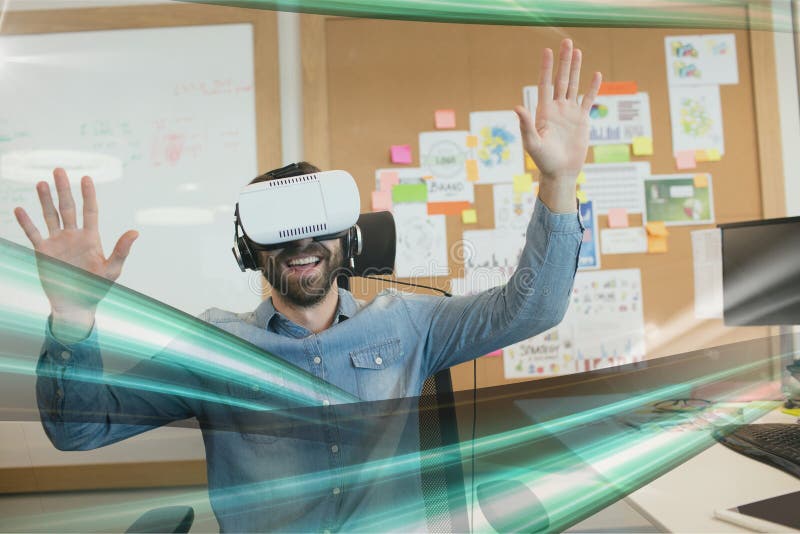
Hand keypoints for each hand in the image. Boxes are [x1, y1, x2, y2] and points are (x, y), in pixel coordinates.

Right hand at [13, 168, 137, 336]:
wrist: (76, 304)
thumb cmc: (97, 287)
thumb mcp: (112, 269)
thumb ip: (122, 250)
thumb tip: (136, 232)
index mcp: (91, 238)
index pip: (90, 211)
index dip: (88, 195)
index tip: (86, 178)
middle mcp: (74, 236)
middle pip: (68, 208)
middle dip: (64, 189)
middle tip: (59, 170)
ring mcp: (57, 242)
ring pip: (51, 216)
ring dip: (45, 200)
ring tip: (41, 183)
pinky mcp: (43, 251)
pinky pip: (33, 233)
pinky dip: (26, 222)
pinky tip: (20, 209)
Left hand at [515, 39, 601, 209]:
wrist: (560, 172)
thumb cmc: (543, 160)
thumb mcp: (532, 142)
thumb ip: (526, 124)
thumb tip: (517, 107)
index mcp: (543, 111)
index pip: (545, 84)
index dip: (546, 68)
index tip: (547, 51)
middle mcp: (556, 109)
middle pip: (561, 80)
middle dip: (563, 61)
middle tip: (566, 42)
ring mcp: (569, 113)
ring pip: (573, 86)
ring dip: (576, 69)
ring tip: (578, 51)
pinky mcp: (582, 121)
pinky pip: (588, 100)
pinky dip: (592, 88)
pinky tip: (595, 74)